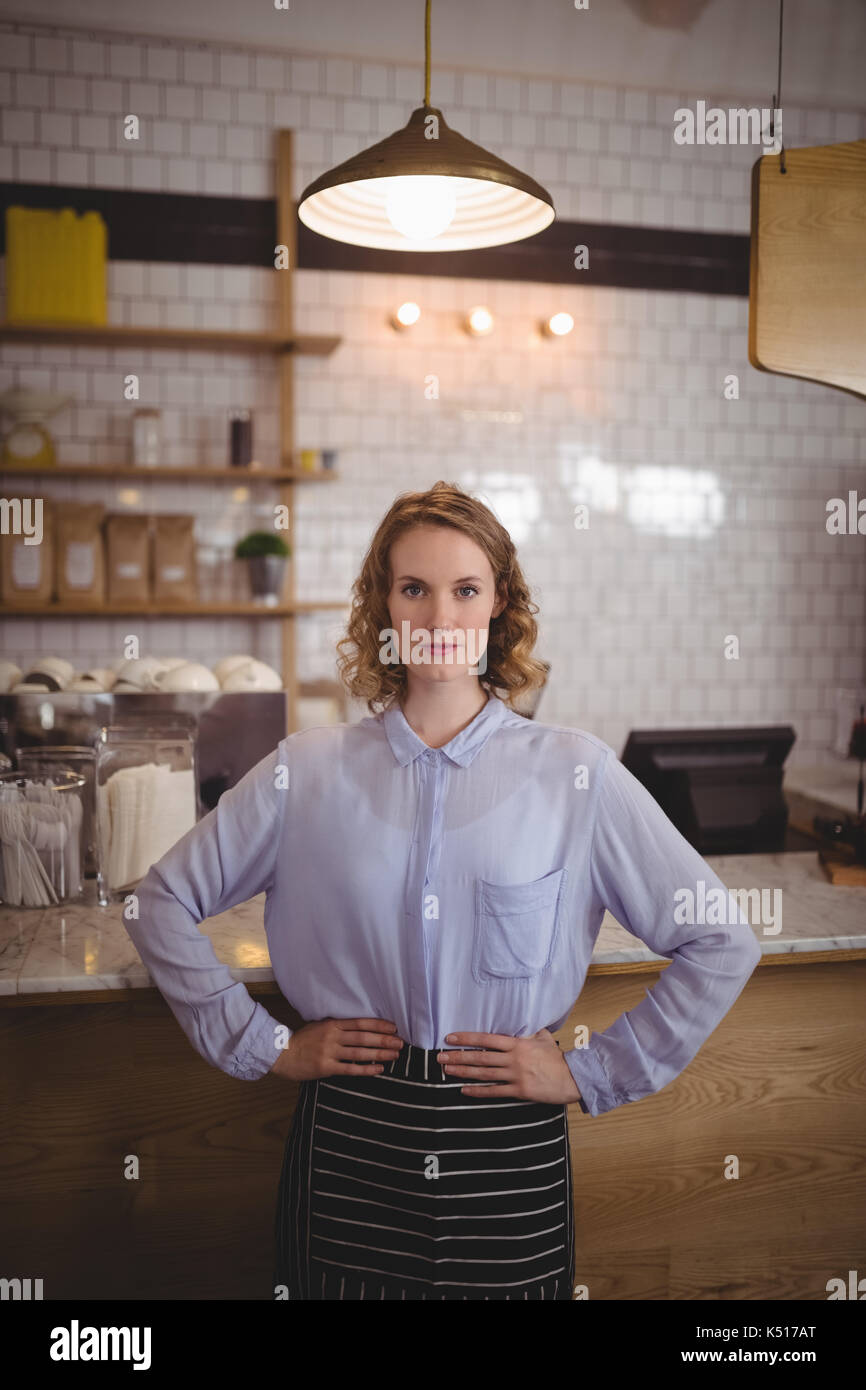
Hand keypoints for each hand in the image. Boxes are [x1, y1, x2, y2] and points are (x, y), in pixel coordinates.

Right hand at [269, 1017, 403, 1081]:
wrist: (282, 1053)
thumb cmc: (302, 1040)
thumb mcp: (320, 1026)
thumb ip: (338, 1027)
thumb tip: (361, 1028)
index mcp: (332, 1024)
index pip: (360, 1023)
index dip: (378, 1025)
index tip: (394, 1027)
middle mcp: (332, 1037)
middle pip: (363, 1038)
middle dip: (384, 1040)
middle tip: (401, 1042)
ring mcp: (329, 1052)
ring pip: (359, 1053)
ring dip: (379, 1054)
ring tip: (395, 1055)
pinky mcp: (326, 1068)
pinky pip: (350, 1069)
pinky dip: (366, 1070)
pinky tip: (379, 1070)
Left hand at [437, 1028, 582, 1104]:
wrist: (573, 1077)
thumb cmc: (558, 1057)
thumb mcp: (543, 1037)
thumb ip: (528, 1031)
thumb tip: (520, 1023)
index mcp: (517, 1044)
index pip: (486, 1039)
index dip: (467, 1038)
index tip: (450, 1038)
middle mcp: (514, 1058)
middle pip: (480, 1057)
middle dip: (458, 1056)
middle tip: (440, 1057)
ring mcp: (516, 1075)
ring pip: (484, 1073)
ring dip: (464, 1072)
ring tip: (448, 1071)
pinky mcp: (520, 1091)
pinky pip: (495, 1091)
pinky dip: (479, 1091)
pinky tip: (465, 1091)